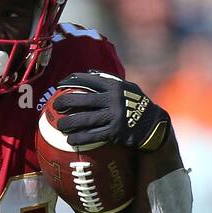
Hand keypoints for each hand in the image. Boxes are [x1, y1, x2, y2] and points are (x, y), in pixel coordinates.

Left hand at [52, 71, 169, 150]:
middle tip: (56, 106)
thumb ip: (110, 81)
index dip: (71, 80)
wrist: (155, 126)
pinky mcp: (115, 132)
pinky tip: (71, 140)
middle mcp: (113, 99)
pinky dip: (79, 138)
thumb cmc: (137, 105)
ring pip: (84, 119)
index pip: (89, 80)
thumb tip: (89, 73)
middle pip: (82, 100)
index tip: (60, 84)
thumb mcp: (128, 88)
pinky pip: (92, 135)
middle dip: (65, 102)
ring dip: (68, 123)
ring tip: (60, 125)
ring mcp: (114, 116)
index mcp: (115, 86)